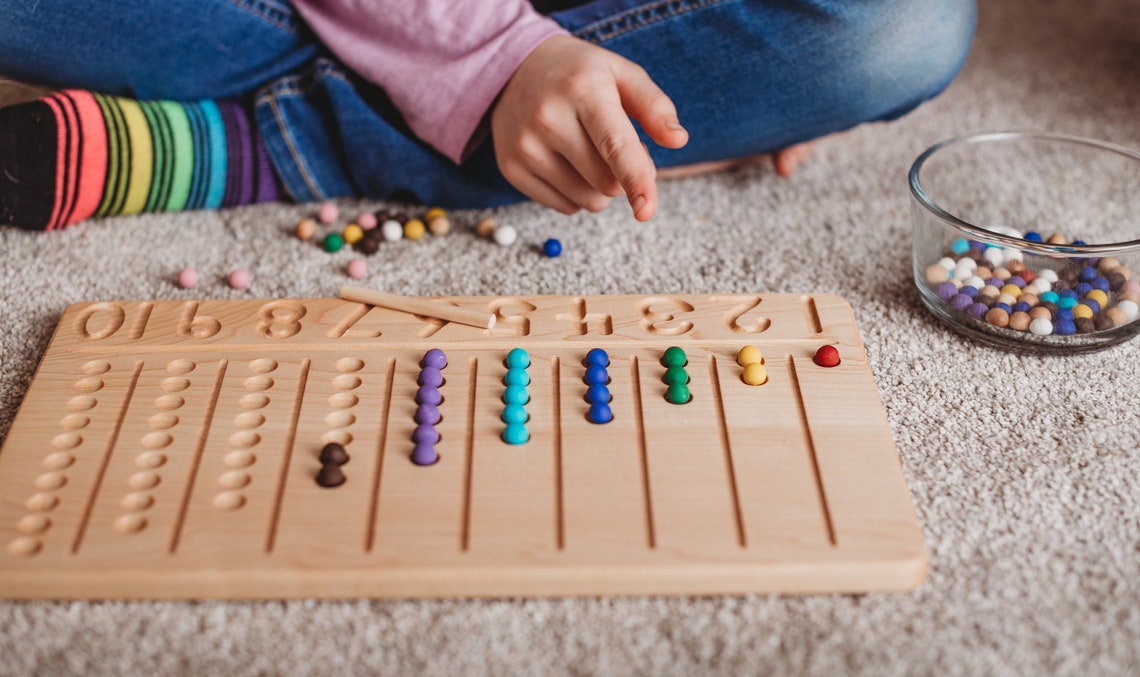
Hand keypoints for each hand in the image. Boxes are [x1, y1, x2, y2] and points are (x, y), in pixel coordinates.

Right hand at [490, 35, 687, 220]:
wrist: (513, 69)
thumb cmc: (579, 75)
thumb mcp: (621, 74)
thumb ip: (654, 105)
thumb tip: (678, 140)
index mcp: (582, 90)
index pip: (614, 145)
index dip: (635, 179)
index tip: (646, 210)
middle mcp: (548, 119)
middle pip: (607, 183)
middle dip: (624, 177)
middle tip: (615, 148)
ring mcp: (525, 146)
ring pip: (588, 200)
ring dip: (602, 189)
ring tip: (588, 153)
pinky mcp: (511, 168)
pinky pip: (564, 207)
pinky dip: (576, 193)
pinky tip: (565, 161)